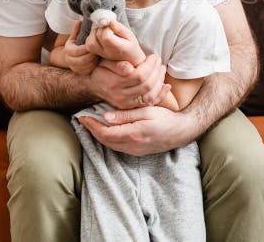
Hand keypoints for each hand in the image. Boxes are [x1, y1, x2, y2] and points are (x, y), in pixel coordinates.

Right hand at [63, 20, 98, 74]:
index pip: (78, 51)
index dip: (88, 48)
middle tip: (100, 50)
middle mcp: (69, 60)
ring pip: (86, 66)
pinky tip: (97, 60)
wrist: (71, 56)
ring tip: (99, 54)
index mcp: (68, 50)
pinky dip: (94, 66)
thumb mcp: (75, 36)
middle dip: (92, 55)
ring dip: (94, 61)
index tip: (95, 44)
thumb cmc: (76, 44)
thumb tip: (78, 21)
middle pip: (83, 60)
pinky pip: (88, 71)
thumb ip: (77, 29)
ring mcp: (74, 68)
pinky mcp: (80, 72)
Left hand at [79, 105, 195, 155]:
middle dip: (91, 130)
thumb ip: (126, 115)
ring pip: (110, 145)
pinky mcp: (137, 152)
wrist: (181, 132)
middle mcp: (132, 146)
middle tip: (83, 119)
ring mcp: (135, 151)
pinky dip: (108, 139)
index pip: (105, 133)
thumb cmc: (165, 118)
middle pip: (104, 141)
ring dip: (99, 135)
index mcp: (133, 134)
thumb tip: (106, 117)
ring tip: (91, 124)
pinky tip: (106, 130)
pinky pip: (118, 147)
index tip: (82, 117)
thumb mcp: (146, 111)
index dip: (91, 126)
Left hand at [85, 20, 145, 64]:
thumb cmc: (131, 46)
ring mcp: (100, 54)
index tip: (113, 26)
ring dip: (94, 33)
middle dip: (100, 29)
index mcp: (117, 49)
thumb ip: (120, 28)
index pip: (105, 37)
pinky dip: (92, 38)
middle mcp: (107, 53)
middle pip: (96, 38)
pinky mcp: (96, 54)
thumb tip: (110, 21)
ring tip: (103, 32)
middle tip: (108, 28)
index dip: (107, 28)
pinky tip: (100, 36)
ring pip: (90, 42)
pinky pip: (88, 45)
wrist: (130, 60)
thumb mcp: (130, 35)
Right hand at [89, 53, 169, 108]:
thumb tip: (130, 66)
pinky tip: (166, 86)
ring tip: (162, 69)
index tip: (153, 56)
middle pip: (146, 85)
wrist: (93, 85)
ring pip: (150, 95)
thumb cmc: (101, 69)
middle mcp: (120, 96)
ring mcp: (126, 103)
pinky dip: (160, 95)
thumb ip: (117, 64)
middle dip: (156, 71)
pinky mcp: (130, 107)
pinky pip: (149, 103)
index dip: (150, 65)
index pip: (139, 76)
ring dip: (160, 81)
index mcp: (114, 83)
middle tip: (159, 61)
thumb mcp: (105, 63)